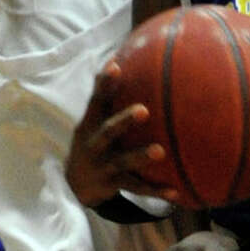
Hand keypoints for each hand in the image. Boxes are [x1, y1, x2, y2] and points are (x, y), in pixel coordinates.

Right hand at [66, 57, 175, 204]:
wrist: (74, 184)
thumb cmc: (92, 142)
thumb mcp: (93, 120)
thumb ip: (107, 96)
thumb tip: (121, 57)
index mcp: (90, 125)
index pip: (96, 101)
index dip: (104, 84)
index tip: (116, 67)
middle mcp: (94, 144)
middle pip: (108, 131)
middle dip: (124, 120)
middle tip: (144, 110)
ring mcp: (102, 166)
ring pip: (123, 162)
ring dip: (141, 156)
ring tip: (160, 152)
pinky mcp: (112, 185)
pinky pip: (136, 188)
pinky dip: (155, 191)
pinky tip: (176, 193)